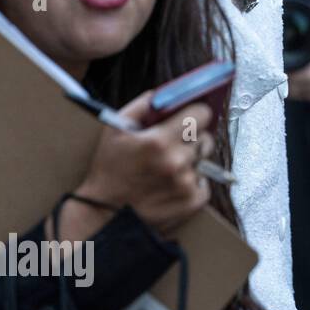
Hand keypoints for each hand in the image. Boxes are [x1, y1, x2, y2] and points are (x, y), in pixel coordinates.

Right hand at [71, 93, 215, 237]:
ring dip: (191, 162)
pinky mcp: (193, 201)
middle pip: (205, 138)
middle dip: (192, 139)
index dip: (196, 114)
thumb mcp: (114, 131)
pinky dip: (193, 182)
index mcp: (159, 141)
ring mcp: (187, 183)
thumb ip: (141, 106)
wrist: (103, 214)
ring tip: (168, 168)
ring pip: (204, 161)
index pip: (201, 114)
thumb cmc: (108, 171)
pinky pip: (204, 183)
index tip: (190, 118)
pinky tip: (172, 185)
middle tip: (173, 147)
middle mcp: (177, 161)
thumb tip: (163, 94)